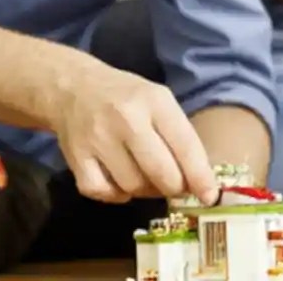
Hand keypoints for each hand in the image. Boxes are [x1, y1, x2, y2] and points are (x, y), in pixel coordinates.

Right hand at [52, 61, 217, 204]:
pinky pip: (103, 193)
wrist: (73, 87)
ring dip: (145, 190)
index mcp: (154, 101)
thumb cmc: (125, 96)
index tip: (209, 196)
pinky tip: (119, 181)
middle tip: (175, 186)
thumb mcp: (158, 100)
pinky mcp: (76, 158)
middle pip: (161, 173)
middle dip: (174, 188)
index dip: (200, 177)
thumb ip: (178, 135)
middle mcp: (127, 119)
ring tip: (145, 176)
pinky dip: (115, 195)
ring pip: (133, 187)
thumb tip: (199, 181)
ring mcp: (98, 139)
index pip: (186, 146)